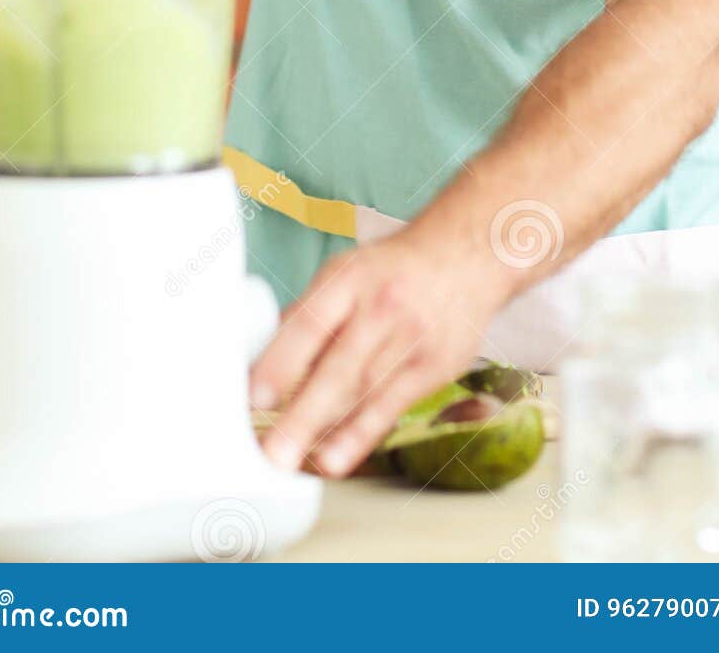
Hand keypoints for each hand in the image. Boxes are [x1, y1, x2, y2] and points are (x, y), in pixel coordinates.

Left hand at [249, 228, 512, 477]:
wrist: (464, 258)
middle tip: (271, 451)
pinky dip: (359, 435)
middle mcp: (382, 307)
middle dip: (301, 413)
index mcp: (350, 277)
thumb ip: (310, 313)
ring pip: (362, 392)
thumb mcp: (347, 272)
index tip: (253, 395)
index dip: (280, 361)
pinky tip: (336, 458)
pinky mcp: (433, 367)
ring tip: (293, 462)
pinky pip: (389, 407)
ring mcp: (411, 339)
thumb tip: (263, 358)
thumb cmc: (393, 271)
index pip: (310, 322)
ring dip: (324, 430)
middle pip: (338, 367)